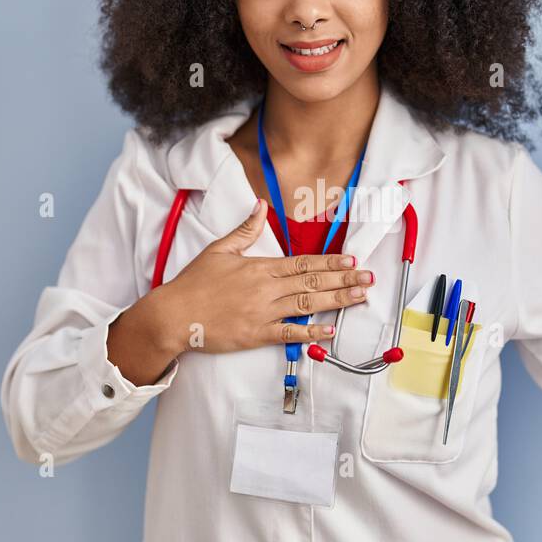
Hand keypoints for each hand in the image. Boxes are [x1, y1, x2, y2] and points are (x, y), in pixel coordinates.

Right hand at [149, 198, 375, 354]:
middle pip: (312, 282)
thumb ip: (245, 229)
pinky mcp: (257, 334)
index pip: (302, 262)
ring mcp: (263, 312)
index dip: (329, 261)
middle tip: (368, 277)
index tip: (351, 259)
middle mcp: (266, 289)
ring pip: (307, 305)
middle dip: (344, 279)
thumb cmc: (193, 284)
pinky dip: (312, 332)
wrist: (173, 315)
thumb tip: (261, 206)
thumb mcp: (218, 250)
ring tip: (360, 296)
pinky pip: (290, 334)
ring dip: (337, 301)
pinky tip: (331, 329)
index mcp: (259, 267)